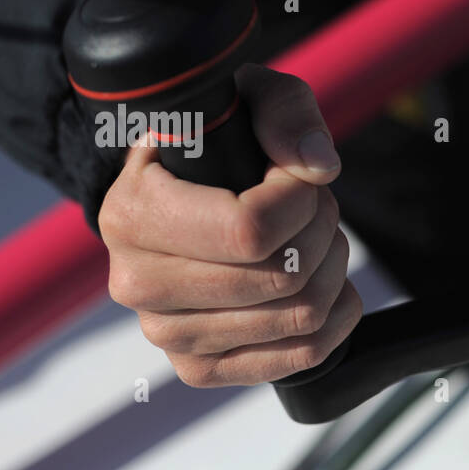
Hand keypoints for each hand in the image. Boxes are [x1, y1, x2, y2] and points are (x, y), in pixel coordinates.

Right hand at [98, 64, 362, 386]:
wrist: (179, 202)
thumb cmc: (216, 147)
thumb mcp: (247, 100)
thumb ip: (286, 113)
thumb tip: (318, 168)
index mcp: (132, 214)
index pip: (251, 230)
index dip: (302, 202)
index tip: (299, 179)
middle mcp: (137, 284)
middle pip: (285, 277)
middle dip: (322, 232)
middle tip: (313, 208)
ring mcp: (167, 336)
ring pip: (301, 315)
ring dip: (331, 269)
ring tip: (313, 239)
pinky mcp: (201, 369)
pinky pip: (303, 357)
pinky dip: (336, 316)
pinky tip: (324, 283)